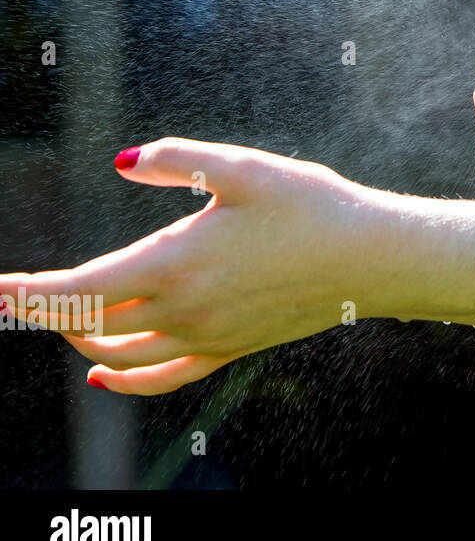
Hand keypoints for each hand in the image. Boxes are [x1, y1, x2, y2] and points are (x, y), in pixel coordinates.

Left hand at [0, 139, 373, 394]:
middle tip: (15, 296)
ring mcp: (207, 336)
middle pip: (89, 323)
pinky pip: (162, 377)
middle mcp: (184, 310)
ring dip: (79, 338)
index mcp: (177, 263)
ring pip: (119, 354)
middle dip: (44, 310)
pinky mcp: (231, 348)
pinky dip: (123, 379)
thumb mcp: (244, 168)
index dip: (30, 291)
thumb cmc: (313, 207)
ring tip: (60, 317)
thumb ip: (178, 161)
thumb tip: (123, 161)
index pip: (79, 289)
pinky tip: (102, 372)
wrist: (372, 259)